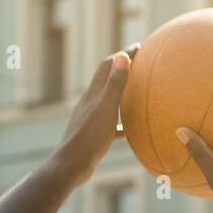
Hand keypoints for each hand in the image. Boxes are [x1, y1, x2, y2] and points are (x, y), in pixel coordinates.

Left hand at [50, 45, 138, 186]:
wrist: (72, 165)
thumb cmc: (90, 137)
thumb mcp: (106, 108)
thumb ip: (114, 84)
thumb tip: (121, 55)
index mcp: (93, 93)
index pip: (108, 65)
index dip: (123, 54)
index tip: (140, 48)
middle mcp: (90, 102)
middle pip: (107, 80)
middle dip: (122, 70)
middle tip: (140, 65)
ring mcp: (91, 118)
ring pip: (109, 101)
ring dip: (122, 94)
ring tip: (138, 94)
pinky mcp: (94, 134)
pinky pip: (111, 124)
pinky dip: (122, 121)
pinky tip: (131, 128)